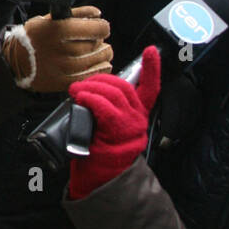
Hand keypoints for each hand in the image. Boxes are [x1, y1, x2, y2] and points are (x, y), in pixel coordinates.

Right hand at [2, 6, 112, 91]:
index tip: (103, 27)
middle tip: (98, 40)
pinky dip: (99, 70)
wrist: (16, 59)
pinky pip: (88, 76)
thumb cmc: (36, 36)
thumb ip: (76, 13)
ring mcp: (61, 67)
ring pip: (95, 61)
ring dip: (103, 55)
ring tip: (101, 52)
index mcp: (58, 30)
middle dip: (101, 41)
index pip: (95, 29)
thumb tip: (98, 13)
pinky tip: (100, 64)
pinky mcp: (61, 82)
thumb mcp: (51, 19)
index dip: (103, 27)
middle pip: (95, 45)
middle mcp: (60, 49)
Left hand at [67, 45, 160, 198]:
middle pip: (123, 86)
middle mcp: (138, 117)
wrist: (102, 177)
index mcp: (138, 113)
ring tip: (76, 90)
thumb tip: (92, 88)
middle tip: (81, 85)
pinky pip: (104, 107)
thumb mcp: (107, 125)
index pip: (151, 87)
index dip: (152, 68)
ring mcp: (130, 124)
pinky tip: (81, 98)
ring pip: (113, 93)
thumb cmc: (100, 150)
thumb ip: (108, 107)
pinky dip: (91, 98)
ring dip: (91, 88)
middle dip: (100, 80)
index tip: (151, 51)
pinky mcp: (118, 130)